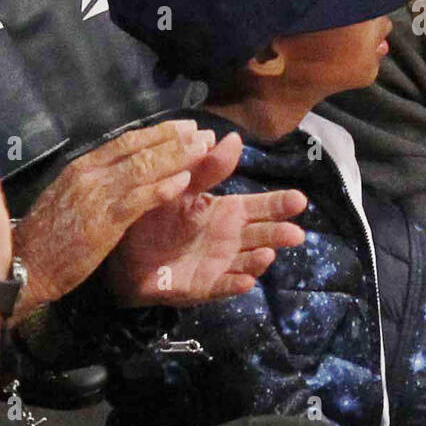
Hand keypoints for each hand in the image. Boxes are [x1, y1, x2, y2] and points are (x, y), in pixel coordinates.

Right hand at [12, 120, 217, 314]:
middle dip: (176, 139)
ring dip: (177, 157)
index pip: (127, 140)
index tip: (186, 125)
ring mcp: (96, 196)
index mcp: (83, 166)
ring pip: (143, 168)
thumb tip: (129, 166)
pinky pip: (138, 201)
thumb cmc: (50, 235)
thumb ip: (98, 179)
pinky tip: (184, 182)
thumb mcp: (71, 195)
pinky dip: (162, 189)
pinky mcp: (102, 222)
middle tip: (205, 133)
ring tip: (203, 149)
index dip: (160, 131)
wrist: (23, 265)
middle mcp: (90, 174)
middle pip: (139, 148)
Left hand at [106, 131, 306, 306]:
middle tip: (296, 233)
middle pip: (262, 236)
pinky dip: (234, 284)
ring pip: (247, 261)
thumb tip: (234, 138)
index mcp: (228, 213)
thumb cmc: (157, 218)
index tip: (300, 199)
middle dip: (279, 234)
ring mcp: (219, 264)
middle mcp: (231, 239)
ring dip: (260, 259)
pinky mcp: (202, 287)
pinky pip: (221, 286)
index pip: (261, 207)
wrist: (125, 255)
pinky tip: (246, 281)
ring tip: (268, 254)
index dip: (280, 203)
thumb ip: (207, 169)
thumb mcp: (182, 188)